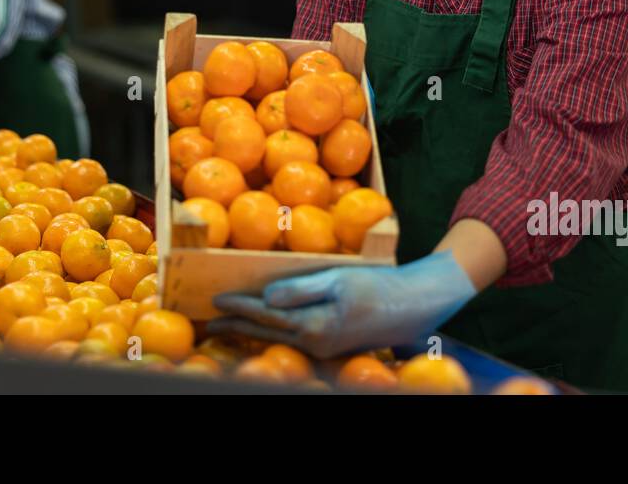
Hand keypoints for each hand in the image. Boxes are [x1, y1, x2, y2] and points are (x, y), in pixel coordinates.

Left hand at [207, 250, 476, 359]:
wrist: (417, 304)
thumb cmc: (379, 286)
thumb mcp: (339, 280)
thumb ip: (300, 289)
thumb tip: (265, 299)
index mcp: (313, 326)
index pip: (266, 317)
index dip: (239, 307)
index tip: (215, 300)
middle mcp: (315, 343)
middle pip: (266, 334)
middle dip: (237, 326)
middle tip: (210, 321)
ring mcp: (325, 348)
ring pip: (279, 340)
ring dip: (253, 332)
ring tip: (231, 326)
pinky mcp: (334, 345)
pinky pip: (295, 340)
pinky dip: (275, 334)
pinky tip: (269, 328)